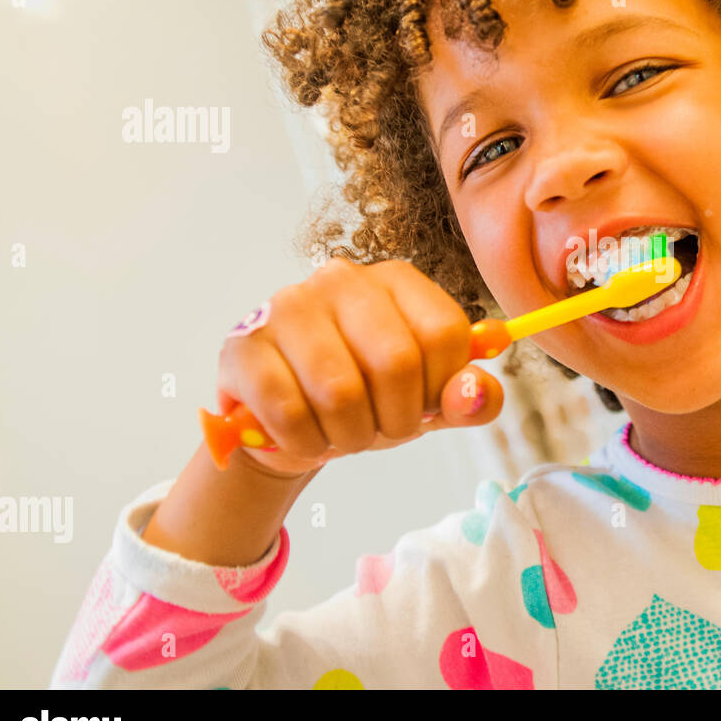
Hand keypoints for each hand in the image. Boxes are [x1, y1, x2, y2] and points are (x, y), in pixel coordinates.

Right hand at [214, 258, 502, 475]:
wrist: (287, 424)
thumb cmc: (366, 400)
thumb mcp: (427, 402)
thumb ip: (468, 399)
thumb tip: (478, 392)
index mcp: (397, 280)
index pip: (446, 334)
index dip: (441, 388)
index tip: (424, 405)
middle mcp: (342, 279)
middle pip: (396, 363)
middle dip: (395, 419)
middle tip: (379, 428)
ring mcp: (287, 307)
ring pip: (340, 392)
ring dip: (348, 436)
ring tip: (340, 432)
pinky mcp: (243, 346)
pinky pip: (288, 411)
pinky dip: (305, 442)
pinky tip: (303, 435)